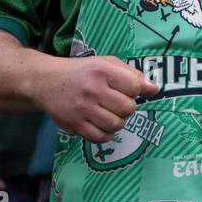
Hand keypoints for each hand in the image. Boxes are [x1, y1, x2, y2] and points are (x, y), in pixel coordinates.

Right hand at [35, 55, 159, 142]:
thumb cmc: (83, 72)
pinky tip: (102, 124)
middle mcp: (93, 90)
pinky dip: (106, 134)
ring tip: (109, 113)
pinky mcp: (74, 124)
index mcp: (103, 71)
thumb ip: (132, 75)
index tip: (127, 90)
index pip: (135, 87)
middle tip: (117, 103)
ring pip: (116, 125)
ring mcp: (83, 109)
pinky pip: (100, 138)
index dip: (135, 91)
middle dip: (127, 107)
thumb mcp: (107, 64)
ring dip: (118, 121)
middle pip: (128, 108)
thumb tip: (155, 89)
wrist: (47, 81)